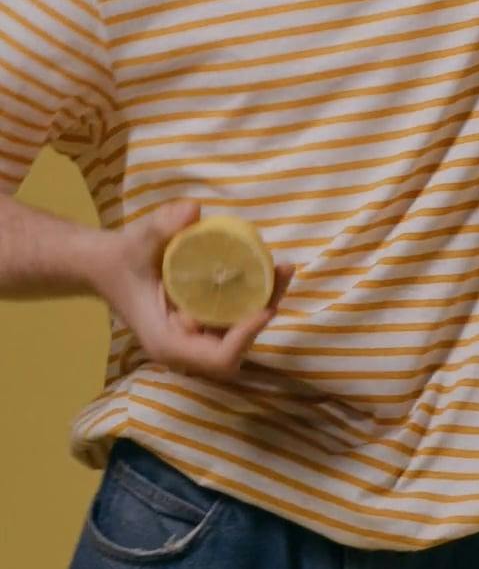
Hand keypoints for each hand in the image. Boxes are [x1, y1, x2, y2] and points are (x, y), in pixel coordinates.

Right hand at [91, 200, 295, 381]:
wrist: (105, 265)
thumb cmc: (120, 259)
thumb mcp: (137, 241)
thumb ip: (161, 226)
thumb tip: (192, 210)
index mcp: (168, 343)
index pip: (218, 358)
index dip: (245, 337)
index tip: (265, 307)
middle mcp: (184, 348)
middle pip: (237, 349)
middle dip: (264, 313)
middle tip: (283, 272)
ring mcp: (194, 339)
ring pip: (240, 334)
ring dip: (264, 304)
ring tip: (283, 268)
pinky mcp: (201, 324)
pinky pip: (234, 319)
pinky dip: (253, 298)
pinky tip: (267, 269)